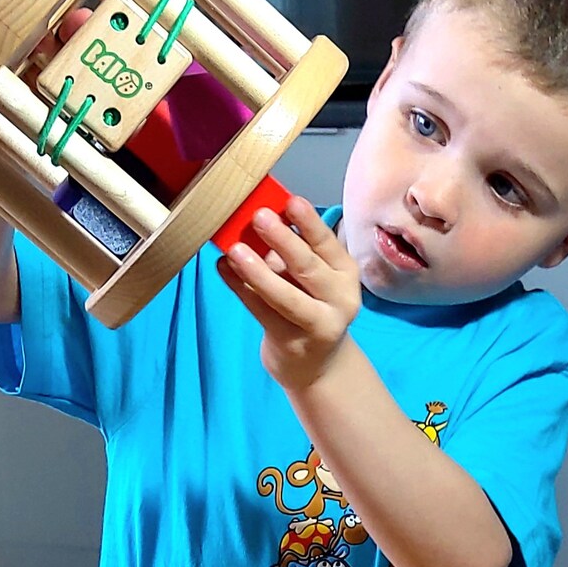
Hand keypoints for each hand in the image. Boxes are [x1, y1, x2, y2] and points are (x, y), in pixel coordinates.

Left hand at [216, 197, 360, 390]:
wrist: (316, 365)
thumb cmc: (309, 307)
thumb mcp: (309, 278)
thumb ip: (289, 252)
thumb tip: (256, 217)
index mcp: (345, 273)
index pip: (327, 244)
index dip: (308, 222)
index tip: (290, 201)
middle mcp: (339, 299)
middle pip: (308, 267)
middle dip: (282, 240)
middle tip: (259, 216)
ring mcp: (318, 325)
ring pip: (284, 296)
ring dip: (257, 271)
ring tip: (235, 250)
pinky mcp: (292, 344)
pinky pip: (261, 311)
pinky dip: (240, 289)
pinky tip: (223, 269)